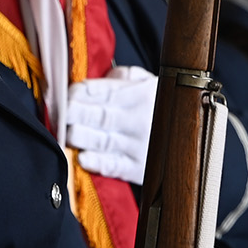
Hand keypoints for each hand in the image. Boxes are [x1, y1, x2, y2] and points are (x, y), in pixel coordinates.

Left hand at [65, 68, 157, 182]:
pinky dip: (95, 162)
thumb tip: (94, 78)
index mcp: (138, 94)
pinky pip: (113, 166)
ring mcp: (137, 146)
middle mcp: (138, 119)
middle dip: (71, 114)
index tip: (61, 94)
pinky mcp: (138, 169)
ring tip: (63, 133)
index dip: (77, 93)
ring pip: (100, 140)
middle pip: (97, 115)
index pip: (101, 91)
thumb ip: (121, 78)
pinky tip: (81, 157)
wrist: (191, 138)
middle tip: (56, 114)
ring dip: (77, 136)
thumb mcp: (147, 82)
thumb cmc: (158, 105)